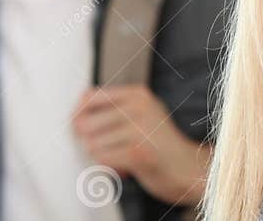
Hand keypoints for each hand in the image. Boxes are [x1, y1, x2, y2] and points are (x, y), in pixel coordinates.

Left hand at [72, 85, 211, 205]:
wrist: (188, 168)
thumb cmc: (159, 144)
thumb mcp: (141, 116)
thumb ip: (112, 111)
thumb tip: (74, 118)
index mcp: (138, 94)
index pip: (88, 97)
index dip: (78, 115)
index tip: (83, 130)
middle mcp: (139, 107)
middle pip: (84, 123)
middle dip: (89, 141)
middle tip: (107, 149)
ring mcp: (140, 129)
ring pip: (91, 145)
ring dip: (102, 157)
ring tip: (122, 158)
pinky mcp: (138, 152)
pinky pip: (102, 160)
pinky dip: (109, 168)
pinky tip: (126, 168)